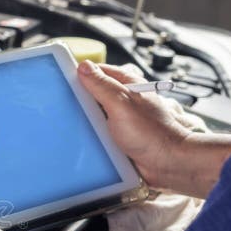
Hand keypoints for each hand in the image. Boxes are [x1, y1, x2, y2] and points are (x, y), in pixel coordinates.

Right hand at [77, 60, 192, 189]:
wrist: (168, 164)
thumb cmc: (151, 134)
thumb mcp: (120, 103)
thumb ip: (101, 85)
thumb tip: (83, 67)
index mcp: (127, 85)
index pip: (98, 72)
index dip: (80, 75)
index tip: (62, 81)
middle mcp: (125, 101)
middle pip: (94, 94)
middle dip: (80, 100)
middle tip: (64, 105)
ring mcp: (122, 120)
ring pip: (95, 115)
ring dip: (85, 120)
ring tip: (70, 124)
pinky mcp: (120, 138)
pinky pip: (100, 133)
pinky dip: (92, 136)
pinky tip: (83, 140)